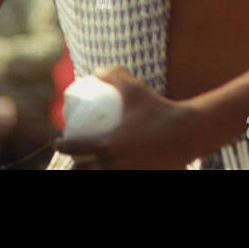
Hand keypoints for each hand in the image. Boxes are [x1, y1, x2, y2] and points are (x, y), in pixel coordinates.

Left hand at [53, 66, 191, 168]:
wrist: (187, 133)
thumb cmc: (159, 110)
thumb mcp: (136, 91)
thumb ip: (116, 76)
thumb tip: (97, 69)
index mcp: (107, 145)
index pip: (74, 148)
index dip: (62, 146)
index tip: (60, 141)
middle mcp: (113, 165)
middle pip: (81, 171)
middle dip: (74, 167)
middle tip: (74, 158)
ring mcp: (126, 174)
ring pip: (98, 178)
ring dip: (90, 172)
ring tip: (89, 166)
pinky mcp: (138, 178)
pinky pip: (120, 177)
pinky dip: (111, 173)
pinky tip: (110, 170)